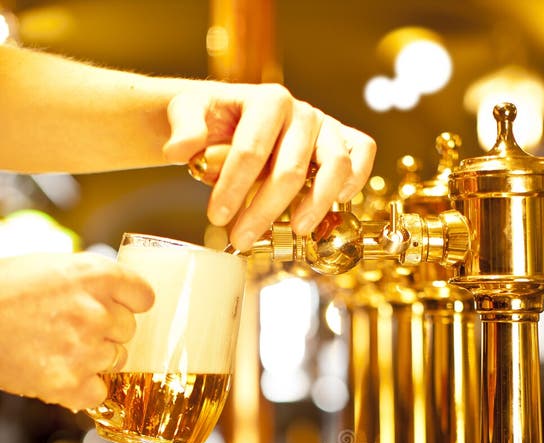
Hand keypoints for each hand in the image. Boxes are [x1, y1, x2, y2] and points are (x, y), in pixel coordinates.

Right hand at [0, 252, 153, 410]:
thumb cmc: (3, 291)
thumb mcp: (51, 268)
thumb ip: (90, 281)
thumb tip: (120, 297)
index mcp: (93, 274)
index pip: (143, 295)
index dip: (131, 303)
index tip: (120, 307)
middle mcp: (95, 311)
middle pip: (128, 330)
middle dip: (107, 331)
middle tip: (72, 328)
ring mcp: (85, 349)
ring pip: (117, 361)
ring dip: (95, 359)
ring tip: (59, 349)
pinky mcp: (71, 383)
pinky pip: (99, 393)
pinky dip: (82, 389)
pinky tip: (59, 373)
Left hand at [163, 81, 376, 251]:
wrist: (232, 116)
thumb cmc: (214, 120)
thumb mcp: (187, 115)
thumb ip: (184, 129)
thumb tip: (179, 151)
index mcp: (267, 100)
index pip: (252, 149)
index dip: (234, 188)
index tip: (216, 218)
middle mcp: (302, 112)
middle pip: (290, 169)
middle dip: (264, 210)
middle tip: (241, 239)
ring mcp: (326, 127)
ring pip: (334, 166)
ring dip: (316, 204)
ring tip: (295, 231)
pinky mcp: (343, 142)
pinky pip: (362, 155)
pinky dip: (356, 179)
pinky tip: (337, 204)